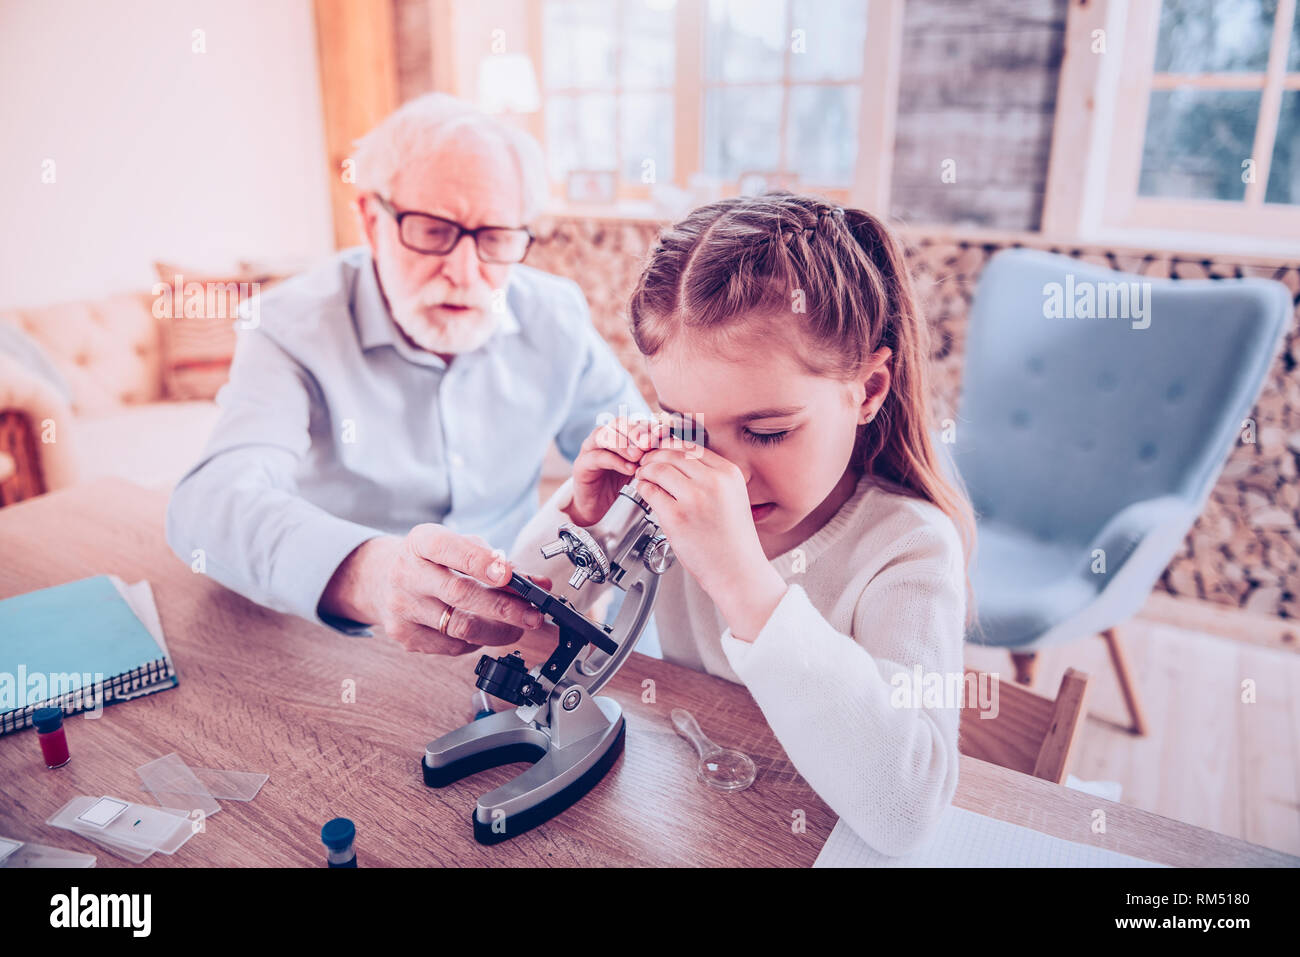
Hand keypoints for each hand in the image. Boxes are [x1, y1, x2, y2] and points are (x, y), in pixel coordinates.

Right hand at [320, 527, 552, 654]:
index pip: (450, 549)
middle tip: (533, 614)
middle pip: (460, 594)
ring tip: (519, 628)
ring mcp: (403, 607)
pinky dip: (477, 641)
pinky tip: (486, 632)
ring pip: (459, 626)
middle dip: (504, 607)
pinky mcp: (404, 635)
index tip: (510, 575)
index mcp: (421, 542)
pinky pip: (451, 645)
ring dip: (498, 631)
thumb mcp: (460, 547)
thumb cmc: (432, 561)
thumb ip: (499, 563)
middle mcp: (406, 573)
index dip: (481, 562)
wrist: (381, 580)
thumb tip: (538, 584)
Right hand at [567, 414, 665, 526]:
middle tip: (650, 442)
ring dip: (624, 443)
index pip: (635, 422)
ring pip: (605, 435)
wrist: (597, 509)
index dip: (650, 426)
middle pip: (619, 423)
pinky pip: (598, 457)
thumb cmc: (619, 486)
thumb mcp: (640, 469)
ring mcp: (590, 449)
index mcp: (620, 435)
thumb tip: (673, 446)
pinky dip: (615, 461)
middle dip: (636, 431)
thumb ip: (651, 457)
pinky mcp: (582, 465)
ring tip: (638, 456)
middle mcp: (604, 437)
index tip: (664, 433)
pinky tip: (629, 469)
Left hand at [634, 445, 787, 641]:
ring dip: (645, 470)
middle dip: (654, 456)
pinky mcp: (676, 517)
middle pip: (672, 454)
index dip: (670, 446)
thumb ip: (712, 478)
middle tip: (645, 464)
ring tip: (643, 477)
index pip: (692, 446)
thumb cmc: (733, 539)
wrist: (738, 571)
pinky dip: (642, 488)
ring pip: (658, 468)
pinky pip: (650, 491)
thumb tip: (679, 461)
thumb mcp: (733, 497)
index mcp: (729, 473)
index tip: (661, 453)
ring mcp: (693, 498)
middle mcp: (713, 482)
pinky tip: (644, 492)